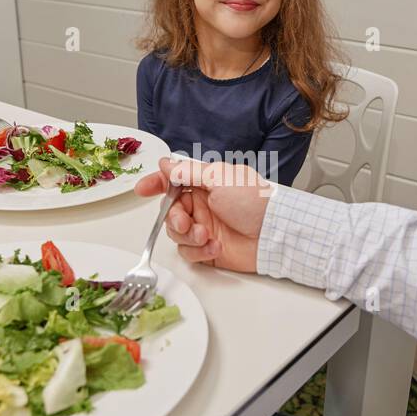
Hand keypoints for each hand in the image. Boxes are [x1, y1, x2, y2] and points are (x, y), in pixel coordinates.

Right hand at [134, 157, 272, 272]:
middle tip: (185, 221)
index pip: (173, 181)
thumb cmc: (254, 202)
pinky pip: (189, 252)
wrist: (274, 234)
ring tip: (206, 235)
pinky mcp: (209, 251)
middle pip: (169, 210)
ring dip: (187, 235)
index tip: (141, 190)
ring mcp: (205, 228)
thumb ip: (188, 172)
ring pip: (176, 233)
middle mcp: (202, 205)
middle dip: (173, 217)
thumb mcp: (219, 178)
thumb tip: (165, 163)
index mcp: (205, 184)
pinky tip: (215, 248)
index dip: (155, 184)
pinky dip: (199, 251)